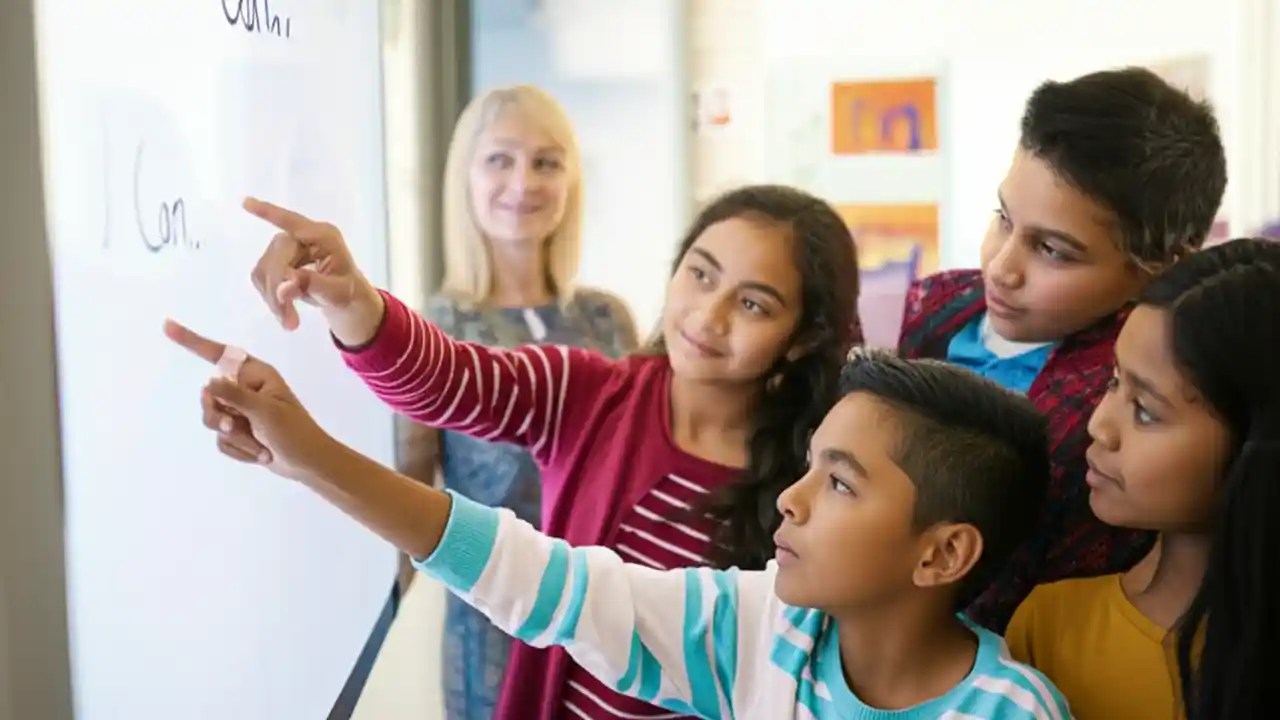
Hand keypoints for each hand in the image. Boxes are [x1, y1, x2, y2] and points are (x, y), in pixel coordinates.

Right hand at [164, 319, 342, 482]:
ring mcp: (240, 411)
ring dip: (235, 438)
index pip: (218, 354)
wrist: (307, 463)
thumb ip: (235, 396)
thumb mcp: (266, 411)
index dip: (191, 341)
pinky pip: (220, 440)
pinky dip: (239, 450)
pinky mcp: (238, 431)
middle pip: (208, 396)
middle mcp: (244, 389)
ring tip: (258, 444)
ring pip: (212, 420)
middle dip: (220, 416)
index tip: (167, 326)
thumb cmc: (294, 432)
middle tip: (233, 424)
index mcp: (255, 374)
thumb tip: (207, 382)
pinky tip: (260, 454)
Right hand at [244, 197, 385, 345]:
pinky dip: (270, 297)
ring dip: (272, 297)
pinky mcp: (277, 261)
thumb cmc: (348, 291)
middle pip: (277, 255)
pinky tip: (283, 311)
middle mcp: (303, 237)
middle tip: (287, 320)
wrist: (345, 299)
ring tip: (289, 321)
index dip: (269, 212)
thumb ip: (313, 285)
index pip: (293, 222)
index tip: (246, 202)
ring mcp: (288, 248)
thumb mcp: (338, 292)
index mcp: (324, 236)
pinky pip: (262, 277)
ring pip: (265, 269)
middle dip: (277, 288)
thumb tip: (286, 285)